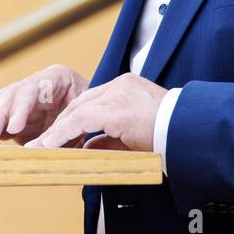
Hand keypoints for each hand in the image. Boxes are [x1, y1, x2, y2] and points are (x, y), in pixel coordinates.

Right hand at [0, 64, 87, 144]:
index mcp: (57, 78)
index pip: (33, 88)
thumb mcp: (88, 121)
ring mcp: (20, 98)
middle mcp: (35, 84)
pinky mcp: (10, 115)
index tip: (13, 128)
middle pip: (9, 95)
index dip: (21, 108)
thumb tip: (51, 151)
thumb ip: (70, 132)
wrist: (94, 119)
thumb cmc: (93, 118)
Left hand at [26, 73, 167, 152]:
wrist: (192, 133)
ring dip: (57, 130)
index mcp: (127, 87)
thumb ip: (107, 140)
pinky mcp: (116, 109)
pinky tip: (51, 145)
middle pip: (80, 103)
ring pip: (77, 110)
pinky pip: (81, 120)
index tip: (58, 136)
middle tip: (44, 143)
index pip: (91, 101)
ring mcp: (118, 94)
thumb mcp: (134, 137)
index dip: (72, 120)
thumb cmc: (169, 137)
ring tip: (41, 147)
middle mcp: (120, 85)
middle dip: (60, 124)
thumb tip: (85, 149)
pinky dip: (63, 133)